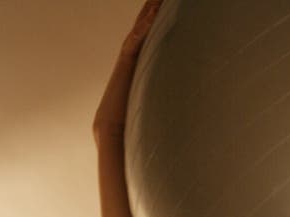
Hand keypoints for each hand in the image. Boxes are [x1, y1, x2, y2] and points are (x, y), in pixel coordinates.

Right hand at [92, 0, 163, 144]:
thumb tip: (178, 114)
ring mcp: (125, 62)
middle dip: (150, 12)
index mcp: (135, 68)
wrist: (112, 132)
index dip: (153, 24)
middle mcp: (129, 61)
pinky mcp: (124, 67)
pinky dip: (143, 29)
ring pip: (137, 31)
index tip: (163, 9)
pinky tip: (151, 15)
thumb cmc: (129, 124)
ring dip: (148, 14)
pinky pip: (134, 43)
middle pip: (141, 30)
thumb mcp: (147, 107)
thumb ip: (159, 103)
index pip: (145, 40)